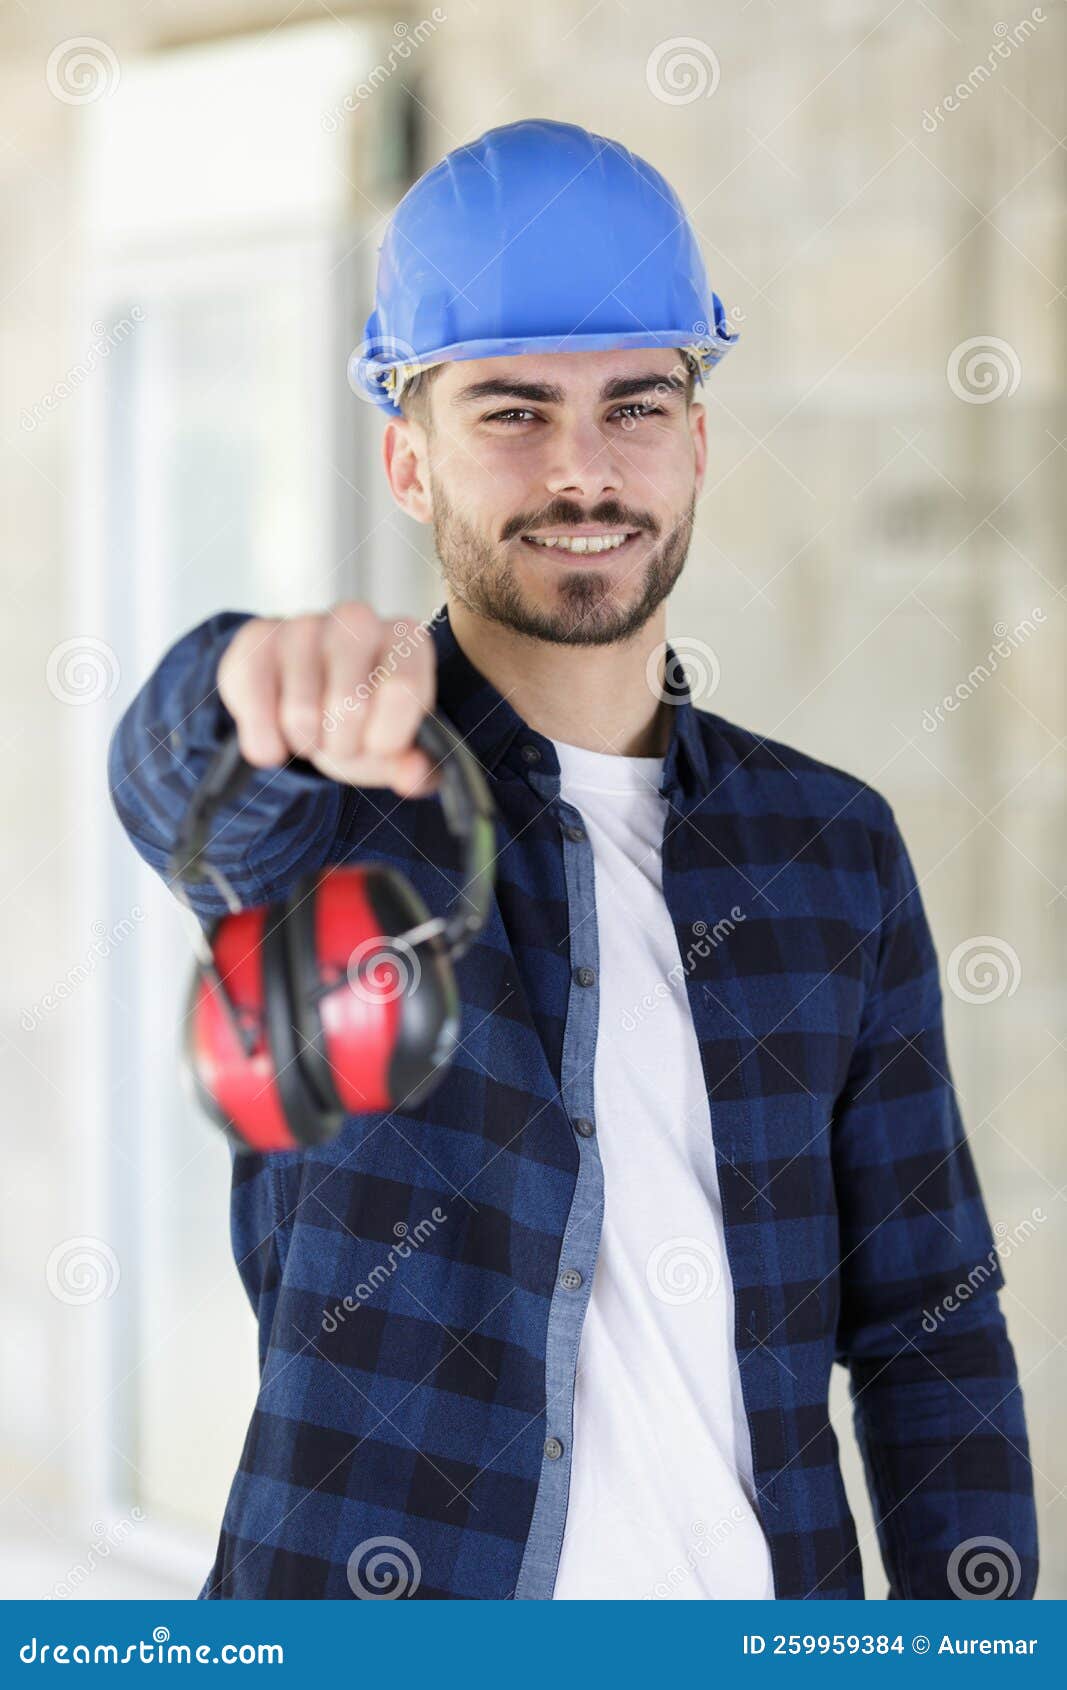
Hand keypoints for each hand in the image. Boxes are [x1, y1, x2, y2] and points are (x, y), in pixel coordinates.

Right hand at [217, 604, 439, 796]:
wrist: (305, 696)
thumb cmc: (360, 720)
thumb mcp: (394, 748)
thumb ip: (416, 768)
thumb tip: (414, 775)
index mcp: (405, 639)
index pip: (401, 691)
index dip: (386, 738)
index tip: (379, 743)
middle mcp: (357, 620)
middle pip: (350, 706)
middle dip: (342, 746)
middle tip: (340, 739)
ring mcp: (304, 624)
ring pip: (300, 715)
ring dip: (305, 744)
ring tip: (312, 731)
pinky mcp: (257, 639)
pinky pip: (256, 710)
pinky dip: (266, 743)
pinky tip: (277, 736)